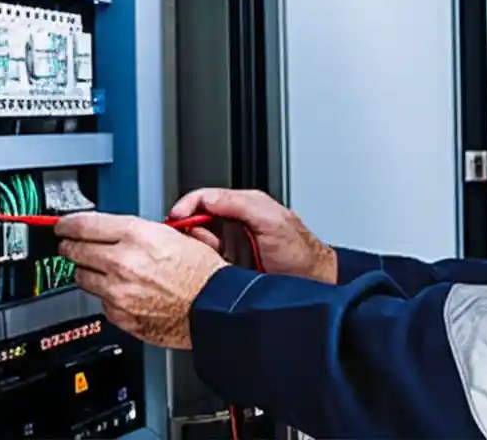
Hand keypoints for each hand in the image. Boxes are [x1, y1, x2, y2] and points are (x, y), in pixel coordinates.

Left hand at [55, 212, 227, 349]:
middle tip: (71, 245)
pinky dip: (107, 296)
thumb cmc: (203, 273)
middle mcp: (123, 263)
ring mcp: (118, 292)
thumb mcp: (175, 236)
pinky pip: (100, 302)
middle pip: (74, 251)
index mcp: (137, 236)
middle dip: (70, 247)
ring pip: (81, 278)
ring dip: (88, 272)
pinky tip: (124, 292)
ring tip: (104, 270)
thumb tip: (116, 231)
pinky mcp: (120, 315)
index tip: (62, 225)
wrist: (214, 308)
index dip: (66, 224)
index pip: (83, 225)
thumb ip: (140, 232)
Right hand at [170, 189, 336, 283]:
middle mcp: (234, 225)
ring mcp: (230, 248)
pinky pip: (203, 265)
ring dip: (190, 250)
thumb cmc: (300, 254)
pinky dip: (197, 267)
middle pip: (196, 221)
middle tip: (179, 241)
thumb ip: (241, 204)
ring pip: (197, 244)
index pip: (205, 198)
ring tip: (193, 258)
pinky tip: (200, 272)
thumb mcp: (272, 221)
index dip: (187, 206)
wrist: (312, 286)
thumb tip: (207, 199)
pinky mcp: (227, 270)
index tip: (174, 218)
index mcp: (244, 207)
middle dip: (184, 229)